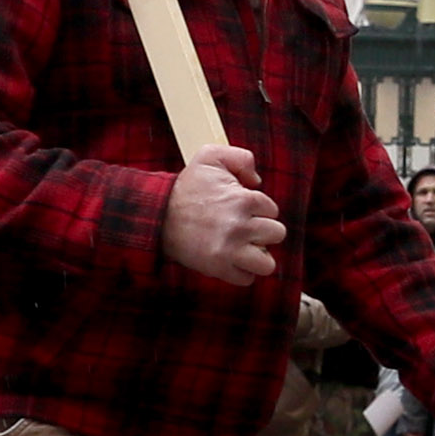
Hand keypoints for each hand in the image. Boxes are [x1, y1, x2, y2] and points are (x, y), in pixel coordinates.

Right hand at [160, 145, 286, 285]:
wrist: (158, 215)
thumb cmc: (186, 187)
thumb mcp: (211, 156)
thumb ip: (241, 157)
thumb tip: (257, 180)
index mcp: (243, 200)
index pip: (272, 209)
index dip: (259, 209)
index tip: (243, 209)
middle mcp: (240, 227)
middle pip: (276, 234)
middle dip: (264, 230)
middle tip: (247, 228)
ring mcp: (230, 250)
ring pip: (267, 263)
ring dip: (259, 256)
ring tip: (246, 248)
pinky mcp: (218, 268)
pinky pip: (246, 279)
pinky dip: (242, 272)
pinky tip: (232, 259)